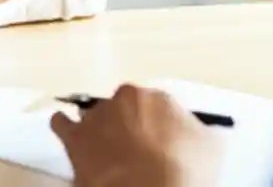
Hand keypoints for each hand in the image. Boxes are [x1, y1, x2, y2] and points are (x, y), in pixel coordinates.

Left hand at [50, 84, 223, 186]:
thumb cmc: (185, 173)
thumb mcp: (210, 150)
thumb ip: (198, 133)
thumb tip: (195, 131)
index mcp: (159, 99)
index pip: (157, 109)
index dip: (158, 129)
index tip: (160, 144)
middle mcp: (125, 99)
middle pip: (126, 110)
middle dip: (130, 127)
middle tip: (137, 152)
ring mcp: (97, 116)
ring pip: (96, 116)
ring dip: (101, 131)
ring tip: (106, 153)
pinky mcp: (74, 137)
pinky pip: (62, 123)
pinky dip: (65, 128)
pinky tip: (71, 136)